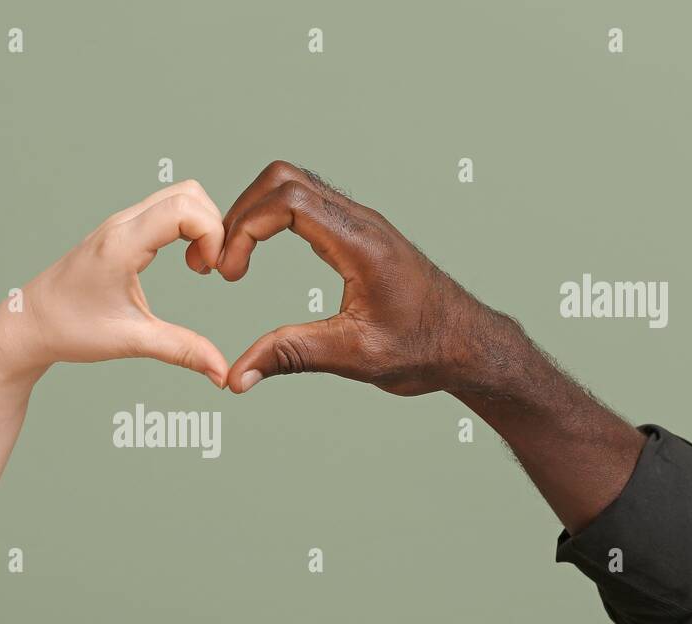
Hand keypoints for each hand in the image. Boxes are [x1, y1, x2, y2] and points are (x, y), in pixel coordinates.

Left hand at [0, 180, 229, 387]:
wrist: (29, 323)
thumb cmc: (70, 330)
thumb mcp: (131, 341)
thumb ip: (182, 351)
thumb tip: (223, 374)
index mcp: (122, 244)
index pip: (184, 209)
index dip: (212, 234)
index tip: (212, 272)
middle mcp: (122, 224)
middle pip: (188, 193)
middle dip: (213, 227)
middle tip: (211, 270)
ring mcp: (121, 223)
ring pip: (179, 196)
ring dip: (201, 226)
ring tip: (198, 268)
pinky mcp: (122, 230)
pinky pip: (166, 210)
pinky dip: (188, 228)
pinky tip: (185, 263)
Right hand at [216, 161, 493, 395]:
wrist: (467, 345)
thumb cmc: (422, 349)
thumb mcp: (352, 357)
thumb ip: (291, 357)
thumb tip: (237, 376)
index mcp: (360, 244)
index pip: (288, 200)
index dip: (244, 228)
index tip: (230, 273)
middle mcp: (360, 222)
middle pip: (283, 178)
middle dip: (240, 214)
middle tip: (224, 264)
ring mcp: (360, 223)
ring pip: (293, 184)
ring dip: (254, 213)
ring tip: (236, 259)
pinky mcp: (358, 233)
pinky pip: (305, 203)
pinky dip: (271, 219)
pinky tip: (260, 254)